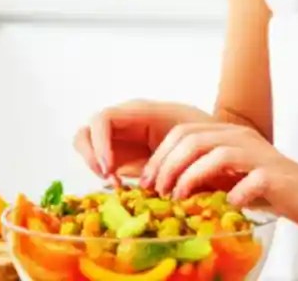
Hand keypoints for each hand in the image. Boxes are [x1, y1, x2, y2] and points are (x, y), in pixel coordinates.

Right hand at [74, 100, 213, 179]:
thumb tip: (146, 173)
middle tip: (109, 177)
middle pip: (86, 132)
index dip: (99, 143)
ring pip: (86, 145)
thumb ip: (165, 150)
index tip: (110, 169)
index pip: (103, 119)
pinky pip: (99, 160)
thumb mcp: (186, 139)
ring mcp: (119, 137)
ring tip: (114, 183)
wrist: (211, 142)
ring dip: (93, 164)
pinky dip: (103, 173)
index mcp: (137, 111)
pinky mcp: (119, 154)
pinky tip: (120, 185)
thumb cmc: (202, 135)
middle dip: (90, 156)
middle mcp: (122, 122)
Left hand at [141, 122, 297, 230]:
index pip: (183, 132)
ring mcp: (259, 155)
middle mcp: (242, 137)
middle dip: (167, 165)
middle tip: (156, 190)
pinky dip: (230, 195)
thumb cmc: (273, 191)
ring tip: (177, 199)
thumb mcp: (231, 179)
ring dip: (189, 177)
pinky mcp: (275, 175)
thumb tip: (164, 185)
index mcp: (230, 134)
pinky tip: (225, 207)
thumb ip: (204, 175)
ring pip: (214, 154)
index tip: (146, 180)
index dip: (159, 154)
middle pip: (192, 138)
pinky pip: (246, 181)